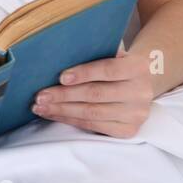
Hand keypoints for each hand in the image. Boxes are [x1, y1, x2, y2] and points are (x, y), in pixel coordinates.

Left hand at [32, 47, 153, 138]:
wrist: (138, 83)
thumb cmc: (114, 64)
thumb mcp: (110, 52)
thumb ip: (91, 53)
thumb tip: (55, 57)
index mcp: (138, 67)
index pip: (108, 70)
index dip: (84, 74)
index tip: (61, 77)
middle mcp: (141, 92)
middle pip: (97, 94)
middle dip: (64, 95)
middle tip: (41, 96)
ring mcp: (136, 114)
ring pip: (93, 113)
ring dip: (62, 110)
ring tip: (40, 107)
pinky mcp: (129, 130)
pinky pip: (94, 126)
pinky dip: (70, 120)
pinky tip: (54, 114)